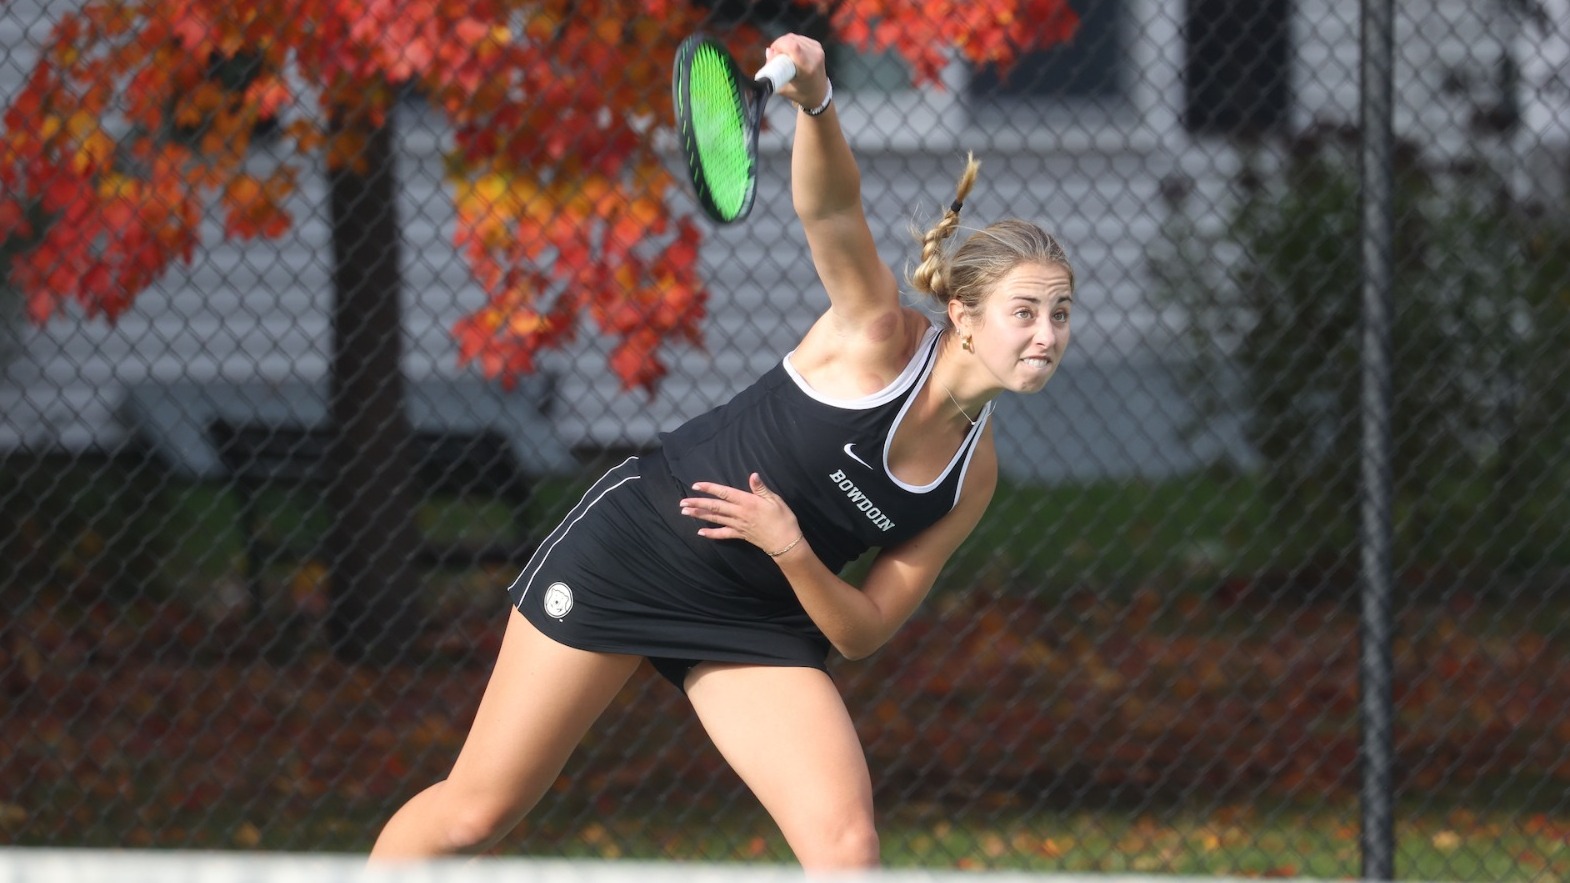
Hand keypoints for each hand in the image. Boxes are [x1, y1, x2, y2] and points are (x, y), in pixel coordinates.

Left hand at [680, 473, 802, 556]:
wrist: (786, 543)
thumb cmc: (783, 519)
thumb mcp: (775, 500)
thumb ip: (761, 488)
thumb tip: (753, 475)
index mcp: (747, 502)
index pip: (725, 493)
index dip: (710, 488)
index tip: (696, 486)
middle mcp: (739, 514)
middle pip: (715, 507)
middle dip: (698, 504)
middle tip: (682, 502)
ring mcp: (738, 525)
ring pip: (716, 519)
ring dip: (700, 515)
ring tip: (685, 512)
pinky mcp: (740, 535)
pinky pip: (723, 534)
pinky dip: (711, 533)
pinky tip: (700, 532)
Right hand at [766, 33, 828, 110]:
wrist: (819, 93)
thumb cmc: (800, 94)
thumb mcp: (783, 88)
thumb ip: (773, 71)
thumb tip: (768, 52)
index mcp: (807, 69)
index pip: (793, 47)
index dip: (779, 45)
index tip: (773, 54)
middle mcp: (814, 56)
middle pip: (791, 39)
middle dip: (779, 45)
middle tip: (775, 57)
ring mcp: (817, 49)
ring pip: (793, 37)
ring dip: (784, 44)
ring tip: (782, 56)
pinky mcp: (817, 45)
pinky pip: (798, 38)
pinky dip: (791, 43)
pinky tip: (790, 53)